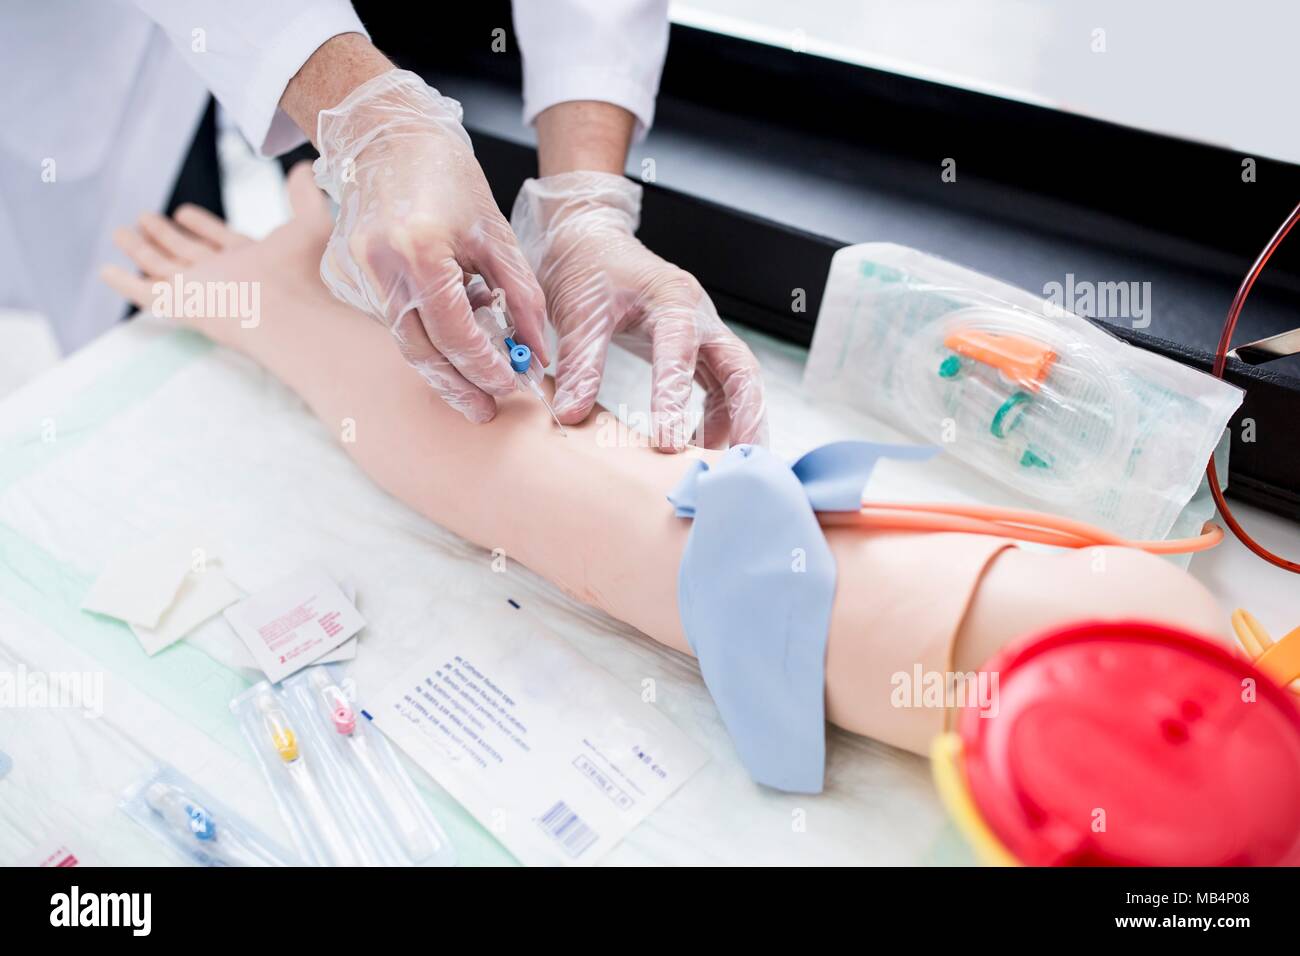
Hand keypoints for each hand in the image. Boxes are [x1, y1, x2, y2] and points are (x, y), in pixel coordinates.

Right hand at [313, 69, 547, 423]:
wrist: (385, 136)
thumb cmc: (447, 176)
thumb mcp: (496, 235)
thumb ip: (521, 297)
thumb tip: (539, 352)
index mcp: (419, 254)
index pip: (456, 335)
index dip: (487, 367)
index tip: (513, 386)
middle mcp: (381, 270)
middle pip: (422, 352)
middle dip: (458, 387)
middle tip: (487, 411)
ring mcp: (359, 276)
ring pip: (405, 342)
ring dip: (442, 366)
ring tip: (477, 383)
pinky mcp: (350, 278)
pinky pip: (393, 321)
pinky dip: (425, 337)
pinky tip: (453, 339)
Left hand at [511, 171, 766, 450]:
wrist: (591, 243)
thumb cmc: (587, 269)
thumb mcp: (578, 312)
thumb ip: (579, 363)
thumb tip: (571, 414)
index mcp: (672, 299)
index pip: (681, 352)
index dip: (675, 400)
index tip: (668, 446)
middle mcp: (699, 317)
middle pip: (741, 368)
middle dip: (749, 416)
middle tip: (743, 462)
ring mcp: (703, 334)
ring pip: (739, 382)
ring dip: (740, 423)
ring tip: (728, 468)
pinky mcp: (697, 351)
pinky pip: (720, 389)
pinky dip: (717, 420)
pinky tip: (699, 448)